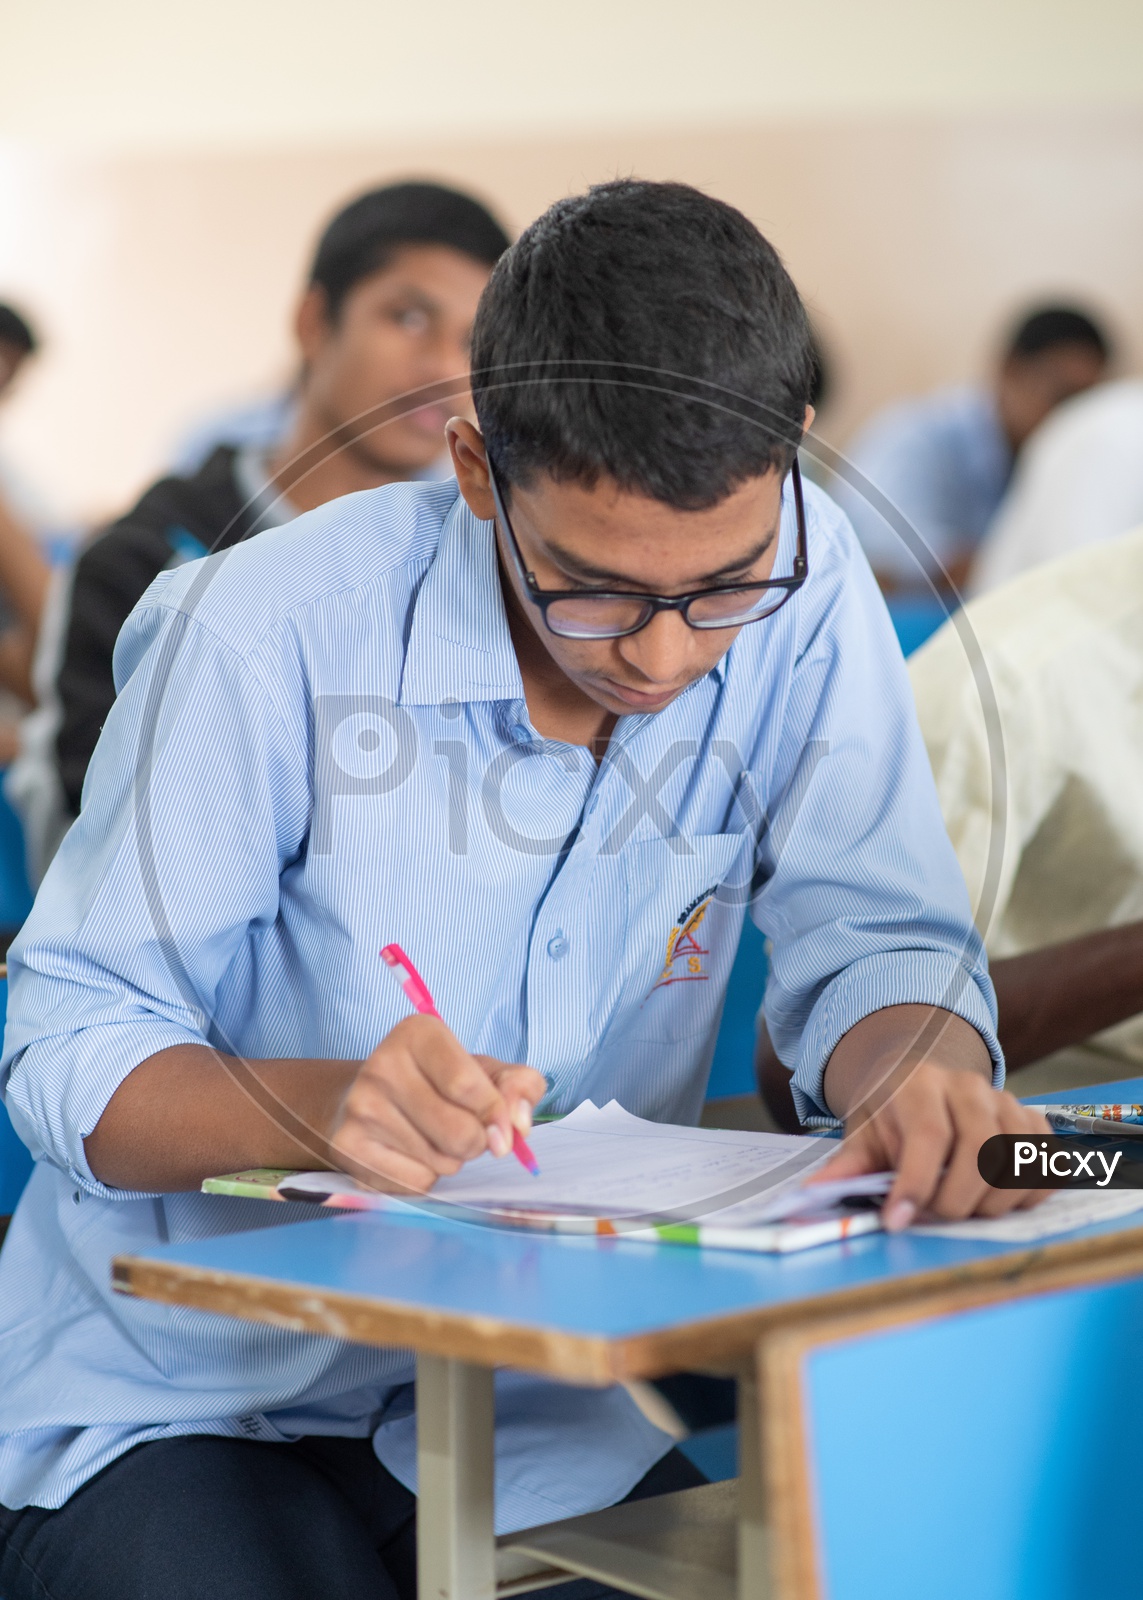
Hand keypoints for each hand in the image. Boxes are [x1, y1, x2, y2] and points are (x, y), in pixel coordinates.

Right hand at [328, 1015, 545, 1194]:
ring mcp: (360, 1107)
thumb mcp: (483, 1070)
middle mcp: (382, 1065)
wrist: (365, 1099)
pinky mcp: (348, 1146)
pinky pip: (415, 1182)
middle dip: (477, 1141)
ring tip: (434, 1136)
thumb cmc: (437, 1082)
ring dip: (451, 1159)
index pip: (467, 1084)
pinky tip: (411, 1153)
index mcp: (418, 1033)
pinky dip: (426, 1176)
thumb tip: (519, 1123)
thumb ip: (518, 1085)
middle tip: (467, 1130)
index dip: (496, 1114)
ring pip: (440, 1161)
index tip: (506, 1130)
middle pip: (459, 1131)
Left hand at [814, 1058, 1050, 1229]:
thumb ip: (847, 1165)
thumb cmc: (890, 1111)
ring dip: (993, 1201)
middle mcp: (969, 1087)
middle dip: (957, 1200)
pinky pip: (1045, 1162)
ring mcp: (1006, 1101)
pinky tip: (999, 1201)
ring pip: (1017, 1159)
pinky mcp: (1032, 1119)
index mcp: (920, 1085)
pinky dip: (1028, 1192)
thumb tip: (813, 1192)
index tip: (899, 1220)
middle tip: (936, 1218)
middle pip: (980, 1151)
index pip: (928, 1136)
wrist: (918, 1078)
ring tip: (964, 1211)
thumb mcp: (863, 1132)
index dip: (917, 1184)